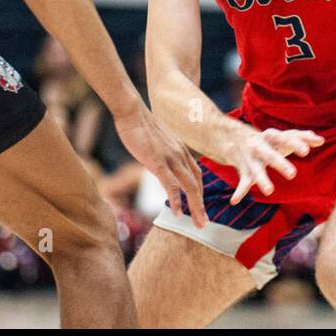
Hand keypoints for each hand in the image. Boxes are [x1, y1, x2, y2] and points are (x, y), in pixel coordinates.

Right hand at [114, 103, 207, 227]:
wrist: (133, 112)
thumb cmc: (141, 126)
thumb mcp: (158, 143)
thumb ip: (164, 156)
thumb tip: (162, 169)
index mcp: (181, 150)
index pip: (197, 175)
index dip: (200, 193)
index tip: (201, 208)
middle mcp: (181, 155)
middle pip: (197, 184)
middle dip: (201, 205)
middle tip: (203, 223)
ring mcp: (171, 158)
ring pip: (189, 186)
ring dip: (195, 207)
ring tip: (197, 223)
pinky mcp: (158, 161)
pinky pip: (171, 184)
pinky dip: (176, 200)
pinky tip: (177, 213)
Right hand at [228, 126, 324, 204]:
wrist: (234, 137)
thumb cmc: (268, 140)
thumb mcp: (282, 136)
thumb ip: (302, 137)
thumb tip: (321, 140)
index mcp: (271, 137)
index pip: (285, 138)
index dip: (295, 144)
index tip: (307, 151)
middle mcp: (260, 147)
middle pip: (270, 155)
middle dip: (280, 163)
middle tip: (292, 174)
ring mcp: (251, 159)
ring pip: (256, 170)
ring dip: (262, 180)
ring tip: (269, 191)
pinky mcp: (244, 171)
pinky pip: (242, 182)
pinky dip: (239, 191)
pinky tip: (234, 201)